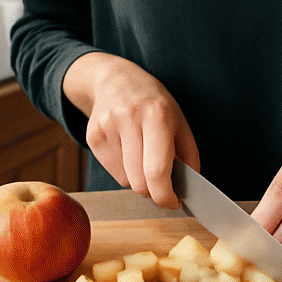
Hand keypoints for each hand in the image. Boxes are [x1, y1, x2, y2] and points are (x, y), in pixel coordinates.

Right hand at [63, 52, 198, 208]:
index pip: (157, 171)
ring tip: (144, 158)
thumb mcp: (181, 124)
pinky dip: (126, 171)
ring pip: (127, 181)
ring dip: (139, 179)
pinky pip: (114, 173)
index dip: (166, 196)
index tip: (173, 202)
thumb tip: (189, 192)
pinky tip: (129, 152)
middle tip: (162, 182)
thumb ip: (189, 158)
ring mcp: (107, 127)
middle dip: (154, 190)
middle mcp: (129, 119)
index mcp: (157, 116)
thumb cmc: (156, 105)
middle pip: (140, 182)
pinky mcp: (93, 136)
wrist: (116, 79)